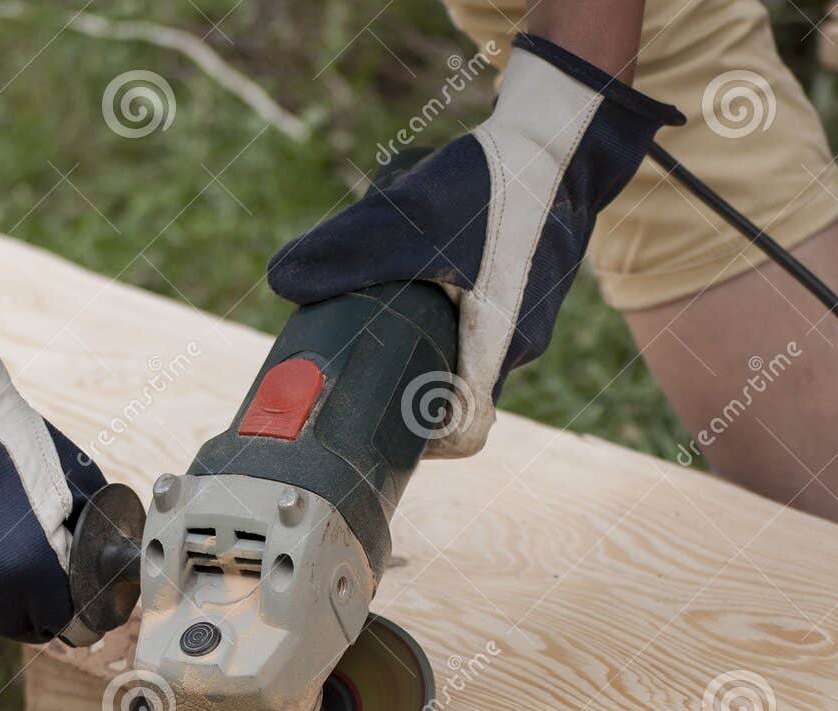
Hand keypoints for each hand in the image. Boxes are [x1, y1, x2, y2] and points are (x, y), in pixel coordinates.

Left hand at [268, 34, 682, 457]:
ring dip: (424, 346)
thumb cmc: (492, 180)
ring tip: (381, 311)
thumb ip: (343, 249)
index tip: (374, 428)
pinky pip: (479, 327)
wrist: (558, 136)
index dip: (421, 446)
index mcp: (497, 341)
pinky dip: (445, 317)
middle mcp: (519, 343)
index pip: (466, 433)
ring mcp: (526, 321)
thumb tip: (278, 281)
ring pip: (465, 356)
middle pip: (456, 394)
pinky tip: (415, 279)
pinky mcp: (523, 295)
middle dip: (405, 386)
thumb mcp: (407, 212)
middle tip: (354, 361)